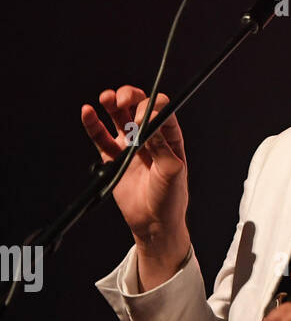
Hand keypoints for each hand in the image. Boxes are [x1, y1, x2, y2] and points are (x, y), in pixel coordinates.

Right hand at [80, 86, 188, 246]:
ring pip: (118, 117)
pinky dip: (93, 123)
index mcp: (169, 138)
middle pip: (137, 106)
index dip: (151, 107)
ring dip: (111, 103)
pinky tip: (88, 112)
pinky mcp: (113, 157)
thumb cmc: (171, 199)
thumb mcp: (172, 171)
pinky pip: (100, 136)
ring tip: (106, 98)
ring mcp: (130, 146)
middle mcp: (149, 137)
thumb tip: (151, 120)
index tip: (142, 117)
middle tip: (122, 100)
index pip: (160, 110)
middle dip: (129, 97)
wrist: (154, 223)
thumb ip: (162, 145)